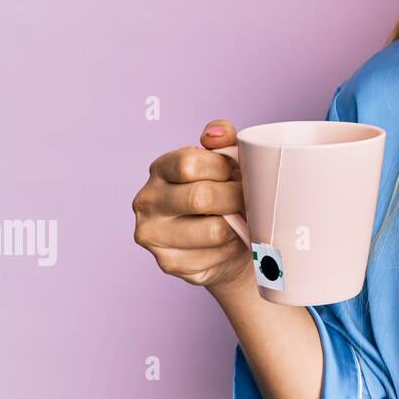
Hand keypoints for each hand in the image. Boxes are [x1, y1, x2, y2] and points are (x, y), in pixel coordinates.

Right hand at [132, 120, 253, 290]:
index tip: (235, 173)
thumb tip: (216, 134)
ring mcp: (153, 234)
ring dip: (239, 226)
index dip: (222, 168)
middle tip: (250, 200)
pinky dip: (232, 249)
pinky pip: (215, 257)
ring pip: (213, 230)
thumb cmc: (225, 192)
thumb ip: (223, 138)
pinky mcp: (169, 263)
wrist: (224, 240)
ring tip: (244, 220)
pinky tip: (232, 242)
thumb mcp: (226, 160)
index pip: (189, 163)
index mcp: (160, 168)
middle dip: (236, 198)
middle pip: (201, 197)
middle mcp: (147, 200)